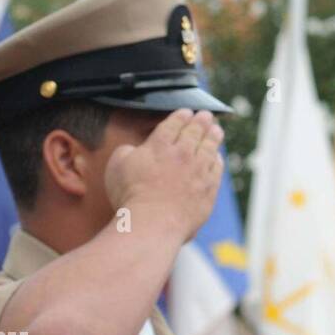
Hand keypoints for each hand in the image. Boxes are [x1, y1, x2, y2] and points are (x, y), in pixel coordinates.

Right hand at [104, 108, 224, 241]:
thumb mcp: (117, 165)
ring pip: (210, 147)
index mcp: (160, 145)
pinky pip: (217, 168)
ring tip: (216, 130)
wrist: (153, 222)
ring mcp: (199, 171)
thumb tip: (136, 150)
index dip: (181, 116)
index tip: (186, 112)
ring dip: (214, 136)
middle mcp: (183, 154)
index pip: (173, 124)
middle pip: (195, 132)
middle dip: (201, 121)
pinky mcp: (209, 188)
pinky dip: (217, 159)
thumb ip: (128, 151)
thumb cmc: (130, 195)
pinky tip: (217, 157)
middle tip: (206, 115)